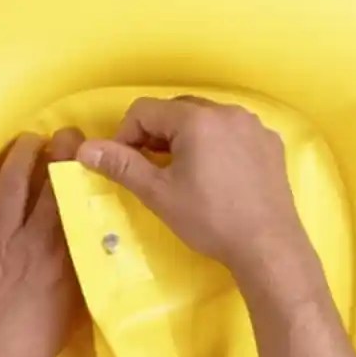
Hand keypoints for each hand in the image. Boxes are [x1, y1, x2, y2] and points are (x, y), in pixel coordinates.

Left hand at [0, 129, 85, 356]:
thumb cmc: (32, 341)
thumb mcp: (73, 308)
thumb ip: (82, 271)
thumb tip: (98, 245)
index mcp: (59, 254)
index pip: (72, 201)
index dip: (79, 170)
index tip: (89, 149)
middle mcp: (29, 238)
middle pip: (43, 184)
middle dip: (56, 152)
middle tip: (66, 132)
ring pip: (9, 184)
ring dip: (19, 155)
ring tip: (29, 137)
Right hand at [76, 97, 312, 279]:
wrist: (268, 246)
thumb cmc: (209, 219)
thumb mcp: (158, 193)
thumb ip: (121, 165)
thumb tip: (85, 149)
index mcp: (196, 119)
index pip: (145, 110)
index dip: (126, 135)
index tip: (127, 165)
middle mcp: (227, 112)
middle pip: (176, 111)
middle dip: (157, 134)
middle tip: (152, 169)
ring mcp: (254, 126)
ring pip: (207, 120)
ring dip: (187, 138)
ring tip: (184, 173)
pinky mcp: (271, 144)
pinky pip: (234, 132)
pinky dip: (218, 145)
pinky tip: (218, 176)